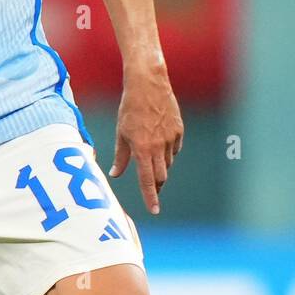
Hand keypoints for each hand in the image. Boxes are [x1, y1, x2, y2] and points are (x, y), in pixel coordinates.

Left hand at [109, 64, 182, 214]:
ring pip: (168, 163)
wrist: (148, 84)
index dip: (150, 197)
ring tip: (150, 154)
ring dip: (160, 166)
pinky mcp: (179, 130)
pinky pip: (174, 149)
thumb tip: (115, 174)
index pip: (147, 180)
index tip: (154, 210)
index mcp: (142, 149)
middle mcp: (159, 146)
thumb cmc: (130, 108)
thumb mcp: (121, 133)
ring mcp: (171, 138)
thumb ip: (121, 156)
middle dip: (156, 186)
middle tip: (152, 190)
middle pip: (161, 176)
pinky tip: (159, 141)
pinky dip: (167, 152)